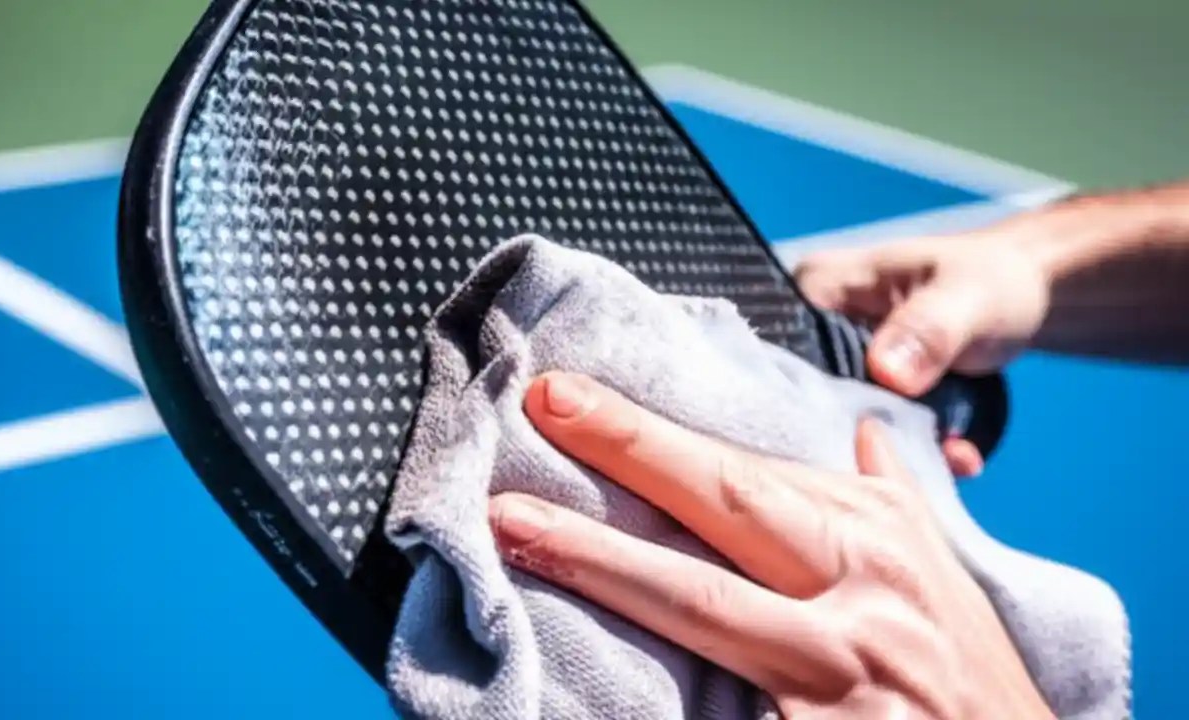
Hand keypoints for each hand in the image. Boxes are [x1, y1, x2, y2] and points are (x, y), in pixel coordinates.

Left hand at [489, 372, 1052, 719]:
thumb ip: (890, 498)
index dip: (654, 435)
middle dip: (632, 448)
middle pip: (729, 501)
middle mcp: (863, 584)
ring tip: (514, 527)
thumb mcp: (934, 570)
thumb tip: (866, 428)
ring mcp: (843, 666)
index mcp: (876, 532)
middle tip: (543, 404)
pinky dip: (648, 687)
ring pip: (704, 600)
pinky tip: (573, 668)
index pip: (747, 469)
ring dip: (601, 560)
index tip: (572, 398)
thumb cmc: (964, 666)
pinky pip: (722, 707)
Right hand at [794, 228, 1050, 476]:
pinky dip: (914, 453)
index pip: (784, 355)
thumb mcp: (969, 297)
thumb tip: (887, 373)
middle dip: (863, 436)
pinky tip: (957, 455)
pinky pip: (874, 436)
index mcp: (816, 287)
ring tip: (951, 457)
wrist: (1027, 298)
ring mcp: (839, 367)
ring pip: (844, 425)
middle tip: (917, 459)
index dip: (814, 401)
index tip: (868, 433)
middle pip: (808, 399)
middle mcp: (813, 329)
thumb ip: (930, 329)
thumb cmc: (992, 280)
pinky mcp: (866, 397)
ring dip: (896, 450)